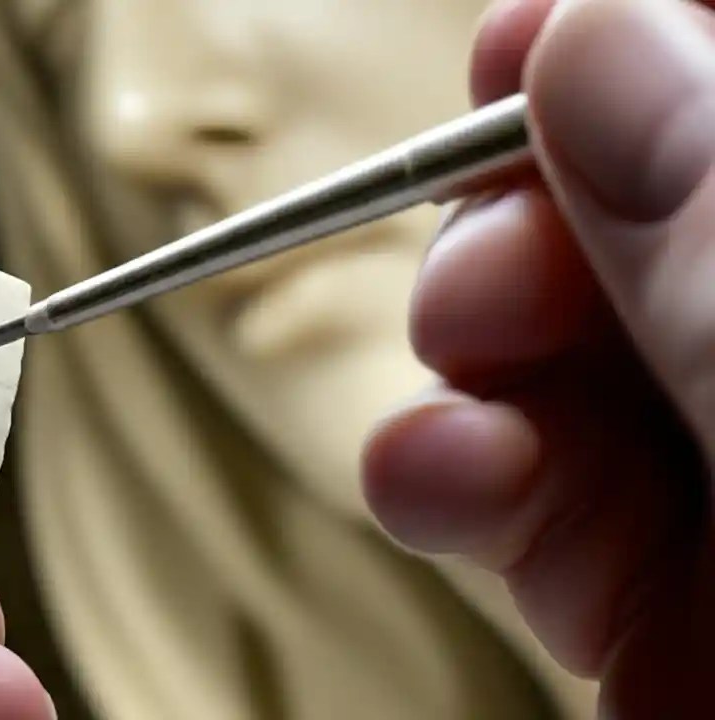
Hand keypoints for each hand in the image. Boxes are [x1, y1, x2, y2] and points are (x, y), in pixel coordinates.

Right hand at [363, 0, 714, 715]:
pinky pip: (527, 487)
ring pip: (571, 344)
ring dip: (478, 349)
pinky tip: (439, 479)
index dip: (660, 37)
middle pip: (659, 203)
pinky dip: (456, 473)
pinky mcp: (658, 585)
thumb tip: (599, 49)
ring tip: (457, 382)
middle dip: (542, 200)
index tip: (541, 31)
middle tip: (487, 227)